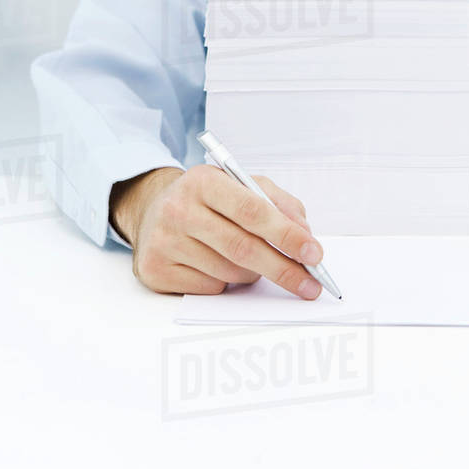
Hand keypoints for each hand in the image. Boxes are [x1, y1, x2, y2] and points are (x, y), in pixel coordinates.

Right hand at [109, 165, 323, 297]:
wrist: (153, 210)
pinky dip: (227, 283)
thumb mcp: (241, 185)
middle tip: (311, 283)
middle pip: (242, 247)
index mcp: (203, 181)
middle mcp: (178, 209)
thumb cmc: (207, 199)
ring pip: (229, 272)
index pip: (252, 210)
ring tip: (253, 260)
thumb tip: (304, 234)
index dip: (286, 234)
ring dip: (254, 274)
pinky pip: (209, 288)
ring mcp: (163, 241)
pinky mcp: (155, 270)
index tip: (314, 253)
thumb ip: (278, 203)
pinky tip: (218, 265)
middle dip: (283, 268)